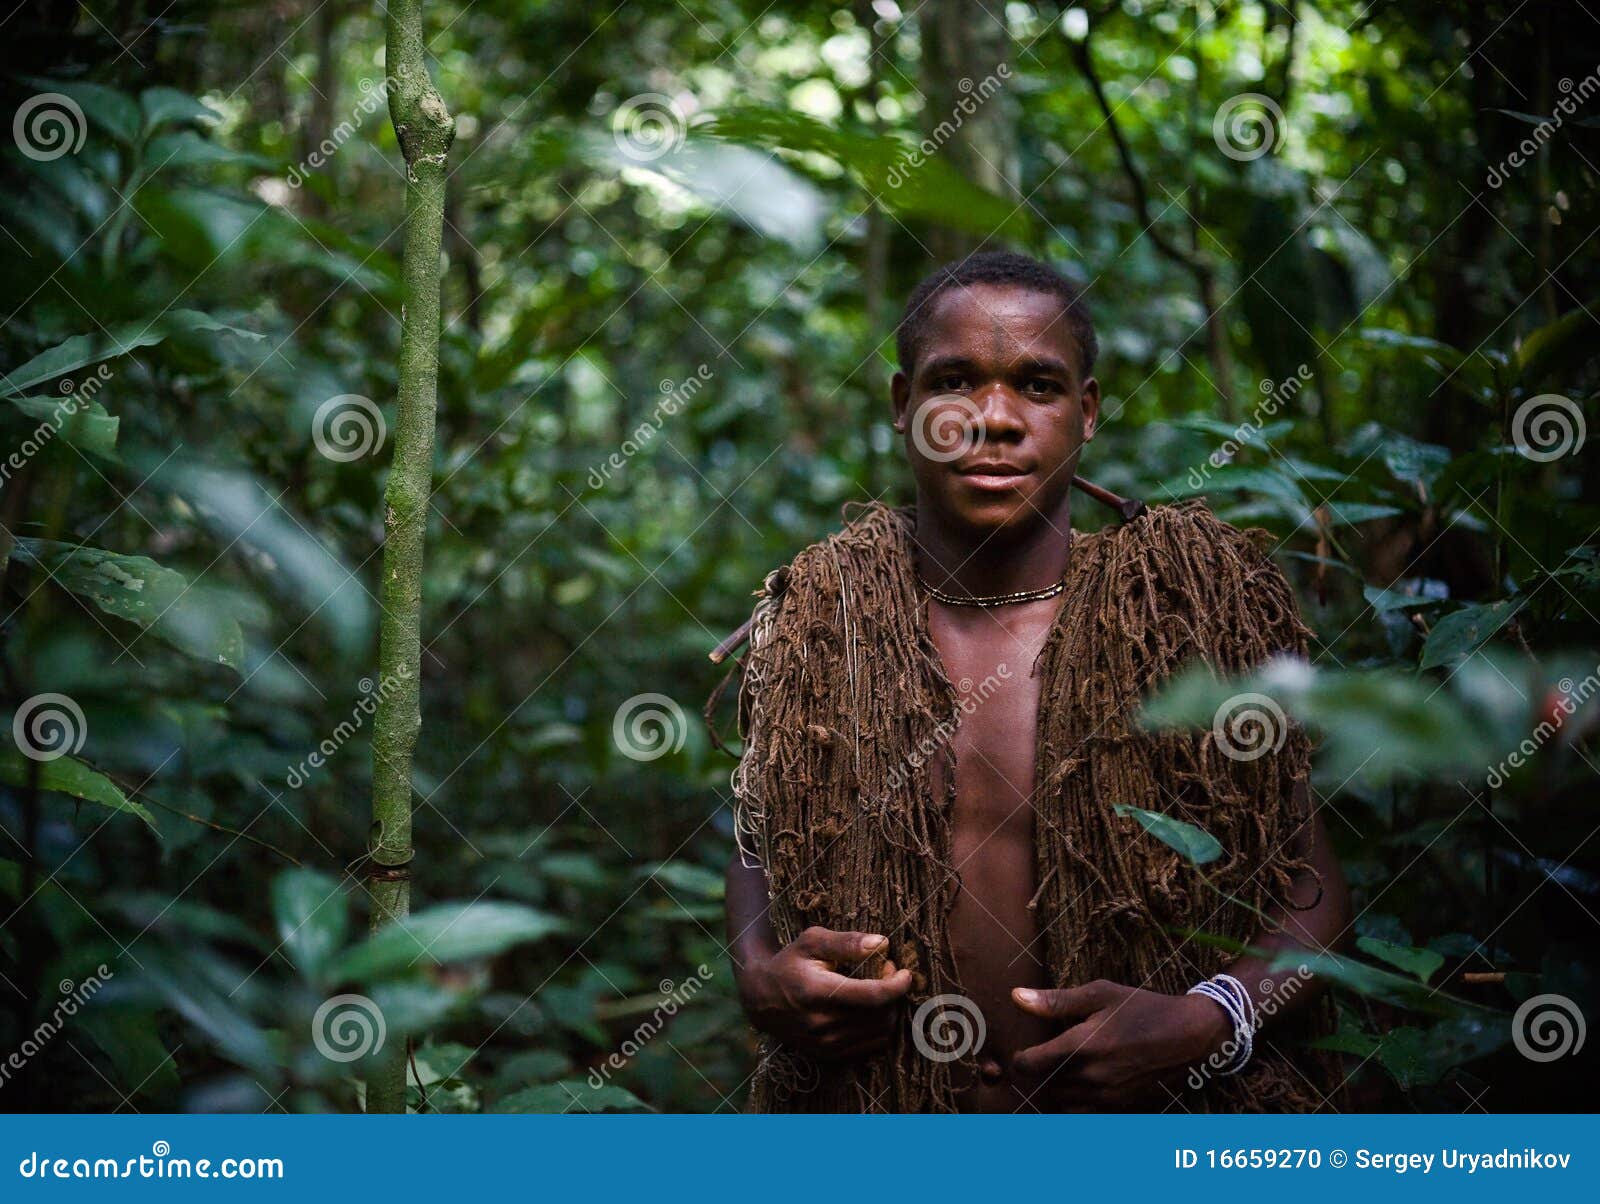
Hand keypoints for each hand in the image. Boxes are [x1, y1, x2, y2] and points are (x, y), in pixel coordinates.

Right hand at [737, 927, 912, 1061]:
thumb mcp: (812, 941)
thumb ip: (846, 942)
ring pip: (880, 1032)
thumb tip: (882, 943)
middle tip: (886, 972)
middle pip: (881, 1016)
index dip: (896, 985)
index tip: (905, 972)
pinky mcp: (828, 1055)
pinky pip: (871, 1046)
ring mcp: (825, 1044)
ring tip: (877, 988)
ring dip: (889, 1010)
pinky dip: (879, 1027)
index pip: (872, 996)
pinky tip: (870, 1008)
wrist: (760, 998)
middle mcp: (822, 1024)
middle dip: (893, 993)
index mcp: (818, 993)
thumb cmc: (790, 963)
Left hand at [1009, 979, 1232, 1109]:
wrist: (1191, 1036)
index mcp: (1081, 1047)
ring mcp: (1108, 1098)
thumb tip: (1016, 997)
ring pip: (1064, 1105)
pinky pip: (1089, 1116)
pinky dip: (1082, 1105)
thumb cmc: (1143, 1008)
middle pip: (1045, 1087)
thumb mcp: (1100, 994)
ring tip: (1069, 1071)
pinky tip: (1090, 1084)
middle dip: (1042, 1074)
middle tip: (1049, 1057)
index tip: (1024, 1052)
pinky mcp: (1124, 1110)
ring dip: (1060, 1091)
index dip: (1019, 1059)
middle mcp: (1092, 1078)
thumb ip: (1056, 1001)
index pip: (1029, 1065)